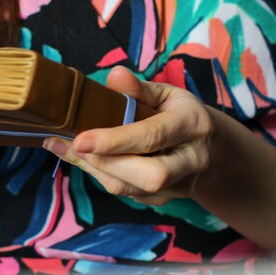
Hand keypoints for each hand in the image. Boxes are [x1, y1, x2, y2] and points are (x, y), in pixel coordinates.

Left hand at [42, 66, 215, 205]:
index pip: (153, 136)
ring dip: (96, 170)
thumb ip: (138, 88)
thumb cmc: (179, 113)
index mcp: (192, 124)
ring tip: (66, 148)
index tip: (79, 139)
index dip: (115, 141)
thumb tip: (114, 75)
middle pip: (150, 175)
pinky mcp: (165, 199)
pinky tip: (83, 158)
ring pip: (134, 190)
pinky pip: (128, 194)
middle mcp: (191, 160)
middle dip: (105, 162)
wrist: (209, 147)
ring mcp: (180, 185)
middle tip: (73, 144)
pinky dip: (101, 176)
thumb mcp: (166, 93)